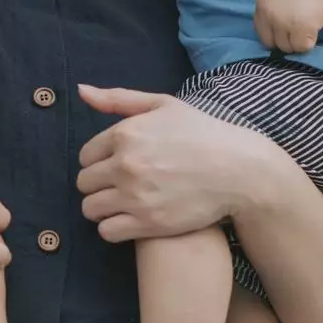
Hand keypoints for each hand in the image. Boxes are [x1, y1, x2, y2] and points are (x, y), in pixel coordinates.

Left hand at [74, 84, 275, 241]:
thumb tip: (81, 90)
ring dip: (101, 207)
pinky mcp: (148, 223)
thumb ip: (118, 99)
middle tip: (118, 186)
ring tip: (121, 204)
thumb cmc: (203, 134)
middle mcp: (125, 165)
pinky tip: (128, 220)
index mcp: (125, 134)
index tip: (116, 165)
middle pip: (84, 183)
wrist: (240, 171)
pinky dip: (113, 228)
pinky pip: (106, 231)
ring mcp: (135, 196)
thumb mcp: (163, 105)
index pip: (85, 156)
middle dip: (98, 184)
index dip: (98, 161)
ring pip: (90, 208)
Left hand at [254, 0, 322, 53]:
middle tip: (299, 30)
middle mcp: (269, 14)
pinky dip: (310, 42)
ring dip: (298, 42)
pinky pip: (302, 47)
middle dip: (286, 41)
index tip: (287, 31)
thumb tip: (275, 37)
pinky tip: (315, 28)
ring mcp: (283, 22)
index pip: (262, 33)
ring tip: (308, 26)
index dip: (275, 35)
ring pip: (288, 47)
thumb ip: (273, 12)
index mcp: (262, 5)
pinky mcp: (300, 28)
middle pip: (273, 43)